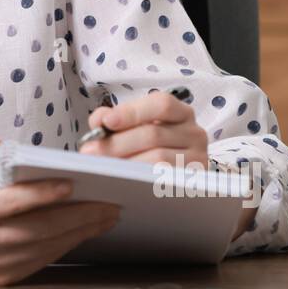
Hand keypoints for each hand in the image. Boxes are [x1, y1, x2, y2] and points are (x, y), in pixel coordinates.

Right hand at [0, 138, 121, 285]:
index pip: (15, 202)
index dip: (44, 194)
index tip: (72, 184)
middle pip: (40, 228)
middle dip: (79, 216)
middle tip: (108, 204)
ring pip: (47, 247)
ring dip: (81, 231)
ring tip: (105, 216)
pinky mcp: (6, 276)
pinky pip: (44, 259)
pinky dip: (68, 244)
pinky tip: (85, 230)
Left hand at [81, 93, 256, 241]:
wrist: (170, 177)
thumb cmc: (147, 147)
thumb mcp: (134, 126)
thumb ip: (114, 118)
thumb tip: (99, 121)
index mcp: (181, 113)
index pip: (161, 105)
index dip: (132, 112)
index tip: (107, 122)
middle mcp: (195, 134)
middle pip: (153, 135)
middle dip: (117, 143)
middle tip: (89, 151)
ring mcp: (198, 160)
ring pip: (157, 159)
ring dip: (124, 163)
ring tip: (100, 167)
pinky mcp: (194, 184)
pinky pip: (163, 181)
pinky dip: (139, 179)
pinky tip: (120, 180)